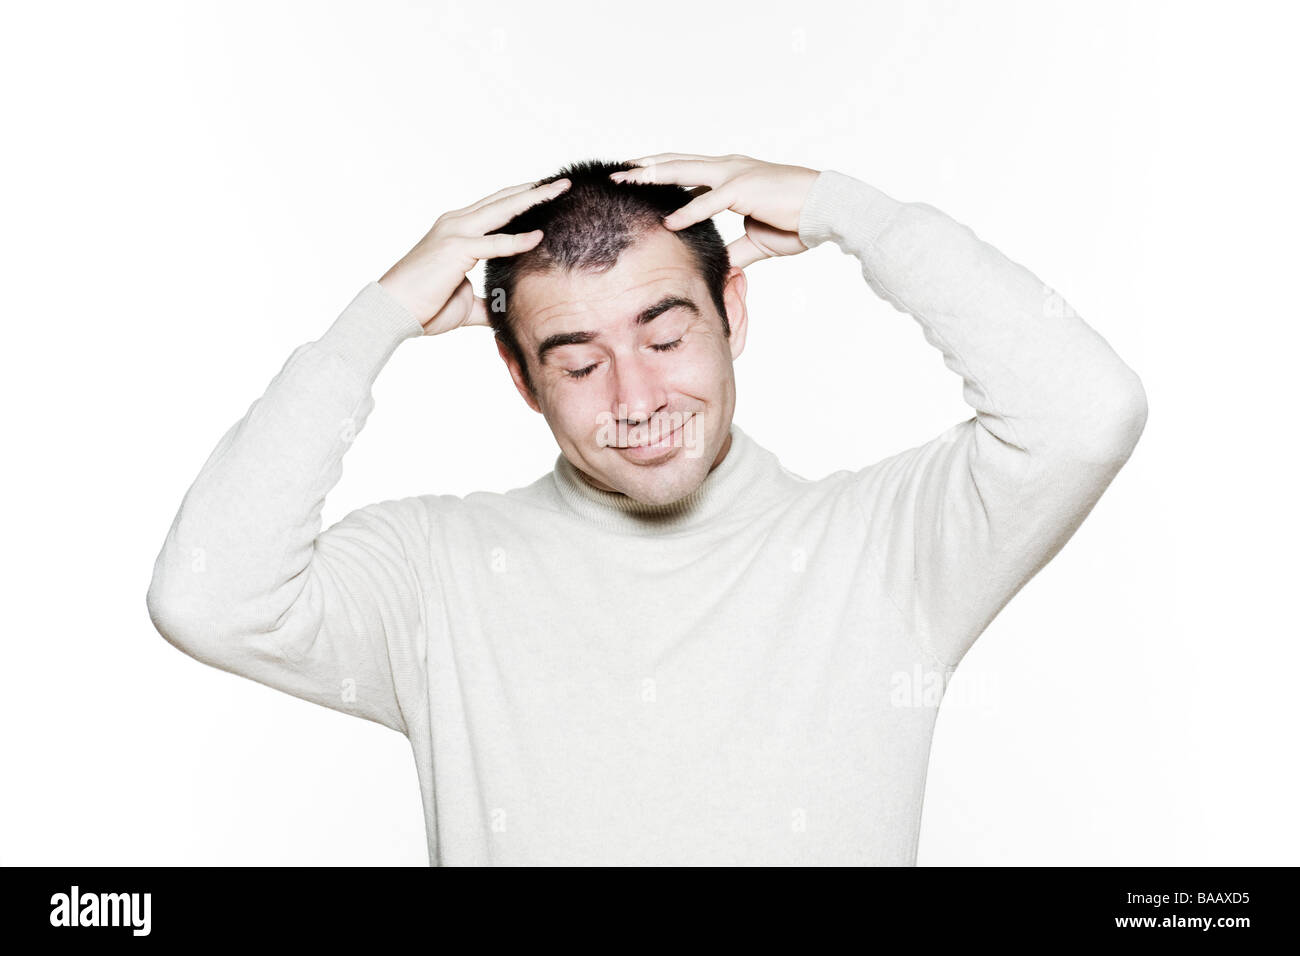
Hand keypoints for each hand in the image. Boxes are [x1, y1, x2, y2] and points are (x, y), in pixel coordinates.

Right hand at [378, 178, 571, 334]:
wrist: (391, 312)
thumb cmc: (424, 308)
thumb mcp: (466, 304)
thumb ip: (489, 304)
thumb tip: (507, 315)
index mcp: (458, 231)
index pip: (497, 208)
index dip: (522, 199)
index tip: (548, 194)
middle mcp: (456, 224)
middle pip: (503, 200)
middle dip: (535, 191)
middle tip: (563, 183)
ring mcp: (455, 233)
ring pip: (501, 210)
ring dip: (532, 199)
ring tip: (560, 191)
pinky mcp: (455, 250)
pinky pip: (494, 243)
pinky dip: (517, 240)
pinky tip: (539, 236)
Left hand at [609, 153, 819, 268]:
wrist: (829, 210)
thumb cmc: (798, 221)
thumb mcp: (757, 240)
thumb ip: (736, 250)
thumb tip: (724, 266)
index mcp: (730, 176)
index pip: (685, 171)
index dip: (659, 174)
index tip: (634, 179)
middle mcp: (729, 169)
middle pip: (676, 163)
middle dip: (644, 167)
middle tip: (616, 172)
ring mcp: (735, 174)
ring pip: (683, 170)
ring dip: (652, 175)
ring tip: (625, 181)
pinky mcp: (744, 189)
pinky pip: (708, 201)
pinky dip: (687, 211)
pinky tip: (667, 221)